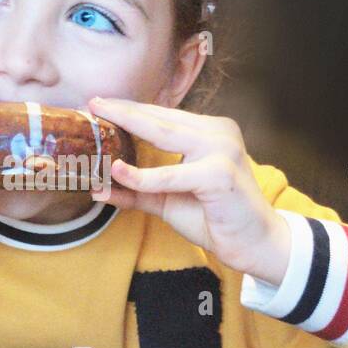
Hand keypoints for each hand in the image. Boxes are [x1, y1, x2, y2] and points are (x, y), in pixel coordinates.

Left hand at [86, 97, 291, 284]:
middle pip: (161, 118)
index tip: (99, 104)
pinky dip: (143, 176)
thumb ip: (138, 191)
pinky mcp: (220, 174)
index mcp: (209, 131)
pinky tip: (120, 171)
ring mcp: (222, 149)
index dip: (130, 110)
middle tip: (92, 102)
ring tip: (99, 122)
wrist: (255, 244)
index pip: (163, 116)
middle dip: (123, 110)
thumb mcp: (169, 200)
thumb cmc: (215, 218)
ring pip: (165, 135)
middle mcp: (218, 132)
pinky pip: (171, 174)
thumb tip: (99, 189)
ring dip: (129, 126)